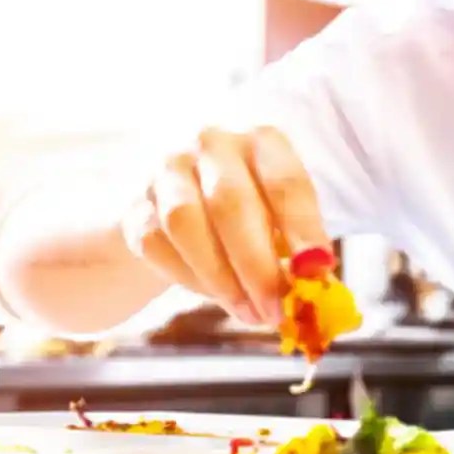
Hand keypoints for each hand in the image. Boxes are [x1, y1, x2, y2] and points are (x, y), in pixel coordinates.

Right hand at [120, 126, 330, 325]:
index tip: (318, 270)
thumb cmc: (250, 208)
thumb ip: (299, 245)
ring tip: (251, 313)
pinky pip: (156, 246)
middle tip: (276, 309)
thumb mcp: (281, 214)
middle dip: (257, 265)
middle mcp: (212, 144)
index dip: (303, 228)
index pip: (285, 181)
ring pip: (185, 223)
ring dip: (221, 278)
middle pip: (231, 203)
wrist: (179, 199)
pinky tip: (217, 296)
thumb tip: (315, 284)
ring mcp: (166, 170)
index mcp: (262, 140)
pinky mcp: (135, 205)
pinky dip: (191, 279)